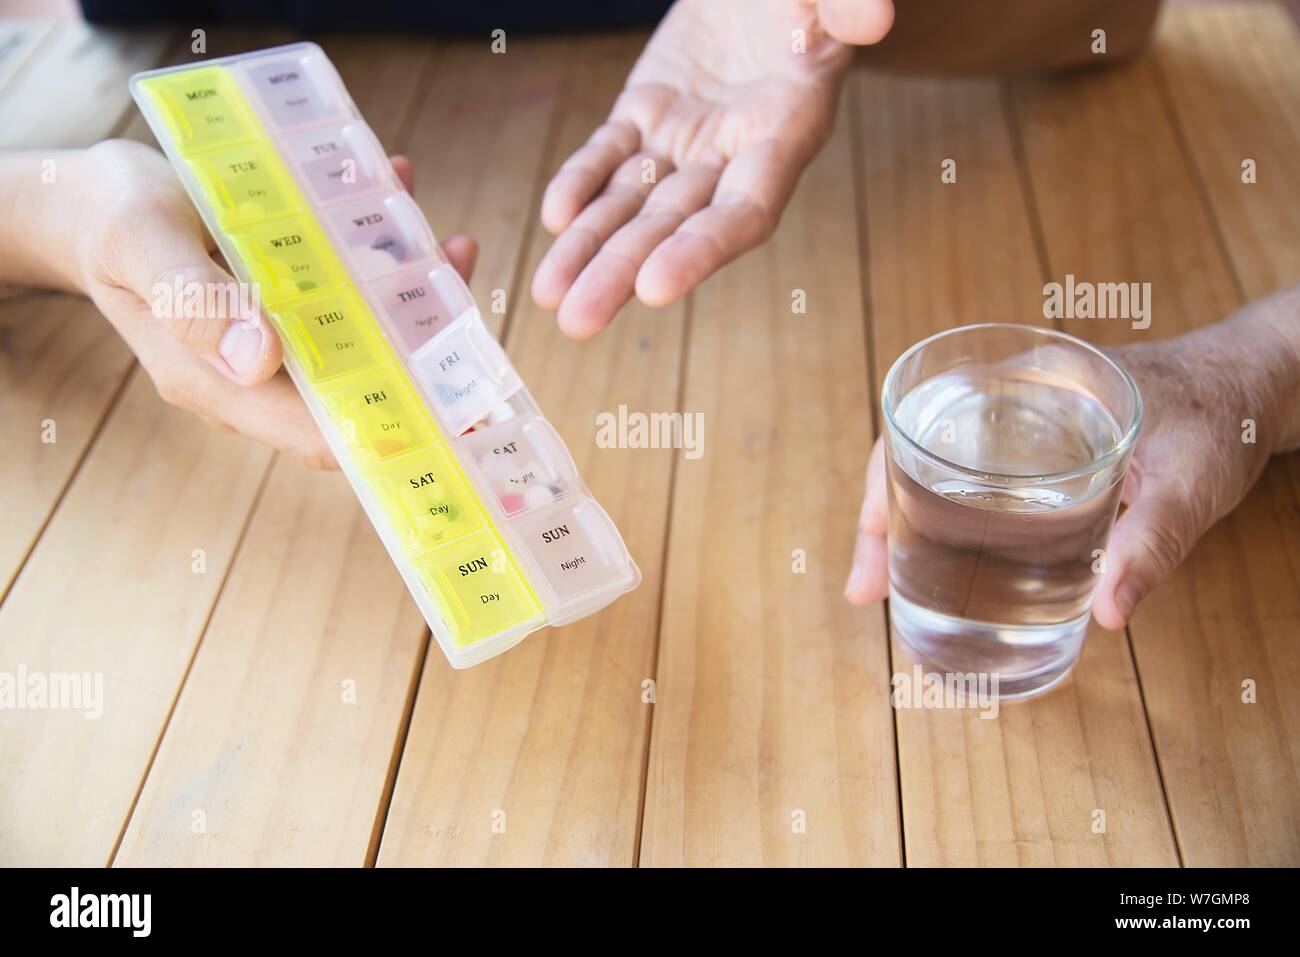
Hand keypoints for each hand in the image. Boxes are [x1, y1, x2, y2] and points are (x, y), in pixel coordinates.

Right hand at [64, 140, 476, 468]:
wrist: (94, 201)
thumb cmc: (112, 222)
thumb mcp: (141, 248)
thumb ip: (194, 305)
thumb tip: (260, 361)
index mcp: (222, 385)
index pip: (321, 437)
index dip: (389, 435)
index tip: (454, 418)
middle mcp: (261, 375)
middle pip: (360, 390)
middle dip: (422, 361)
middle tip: (470, 312)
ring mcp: (281, 342)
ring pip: (367, 340)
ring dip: (415, 301)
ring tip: (449, 248)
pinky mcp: (293, 306)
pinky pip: (353, 296)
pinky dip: (385, 256)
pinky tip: (401, 196)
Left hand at [531, 0, 893, 338]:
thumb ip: (845, 6)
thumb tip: (874, 16)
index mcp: (789, 131)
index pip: (745, 212)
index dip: (701, 251)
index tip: (655, 288)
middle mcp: (735, 152)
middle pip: (674, 226)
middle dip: (622, 272)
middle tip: (576, 321)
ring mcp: (688, 137)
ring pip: (632, 202)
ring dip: (589, 248)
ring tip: (548, 293)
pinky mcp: (650, 111)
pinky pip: (610, 153)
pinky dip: (581, 182)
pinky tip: (553, 219)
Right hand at [844, 298, 1299, 627]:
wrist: (1255, 381)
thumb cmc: (1223, 415)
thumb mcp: (1192, 482)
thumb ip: (1153, 542)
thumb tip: (1105, 615)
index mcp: (1031, 383)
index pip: (923, 421)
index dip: (880, 483)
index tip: (874, 546)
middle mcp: (1011, 395)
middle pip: (916, 453)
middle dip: (880, 520)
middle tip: (868, 589)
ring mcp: (1020, 420)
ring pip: (939, 471)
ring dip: (908, 524)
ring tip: (890, 586)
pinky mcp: (1038, 445)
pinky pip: (973, 480)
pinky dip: (947, 521)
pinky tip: (947, 564)